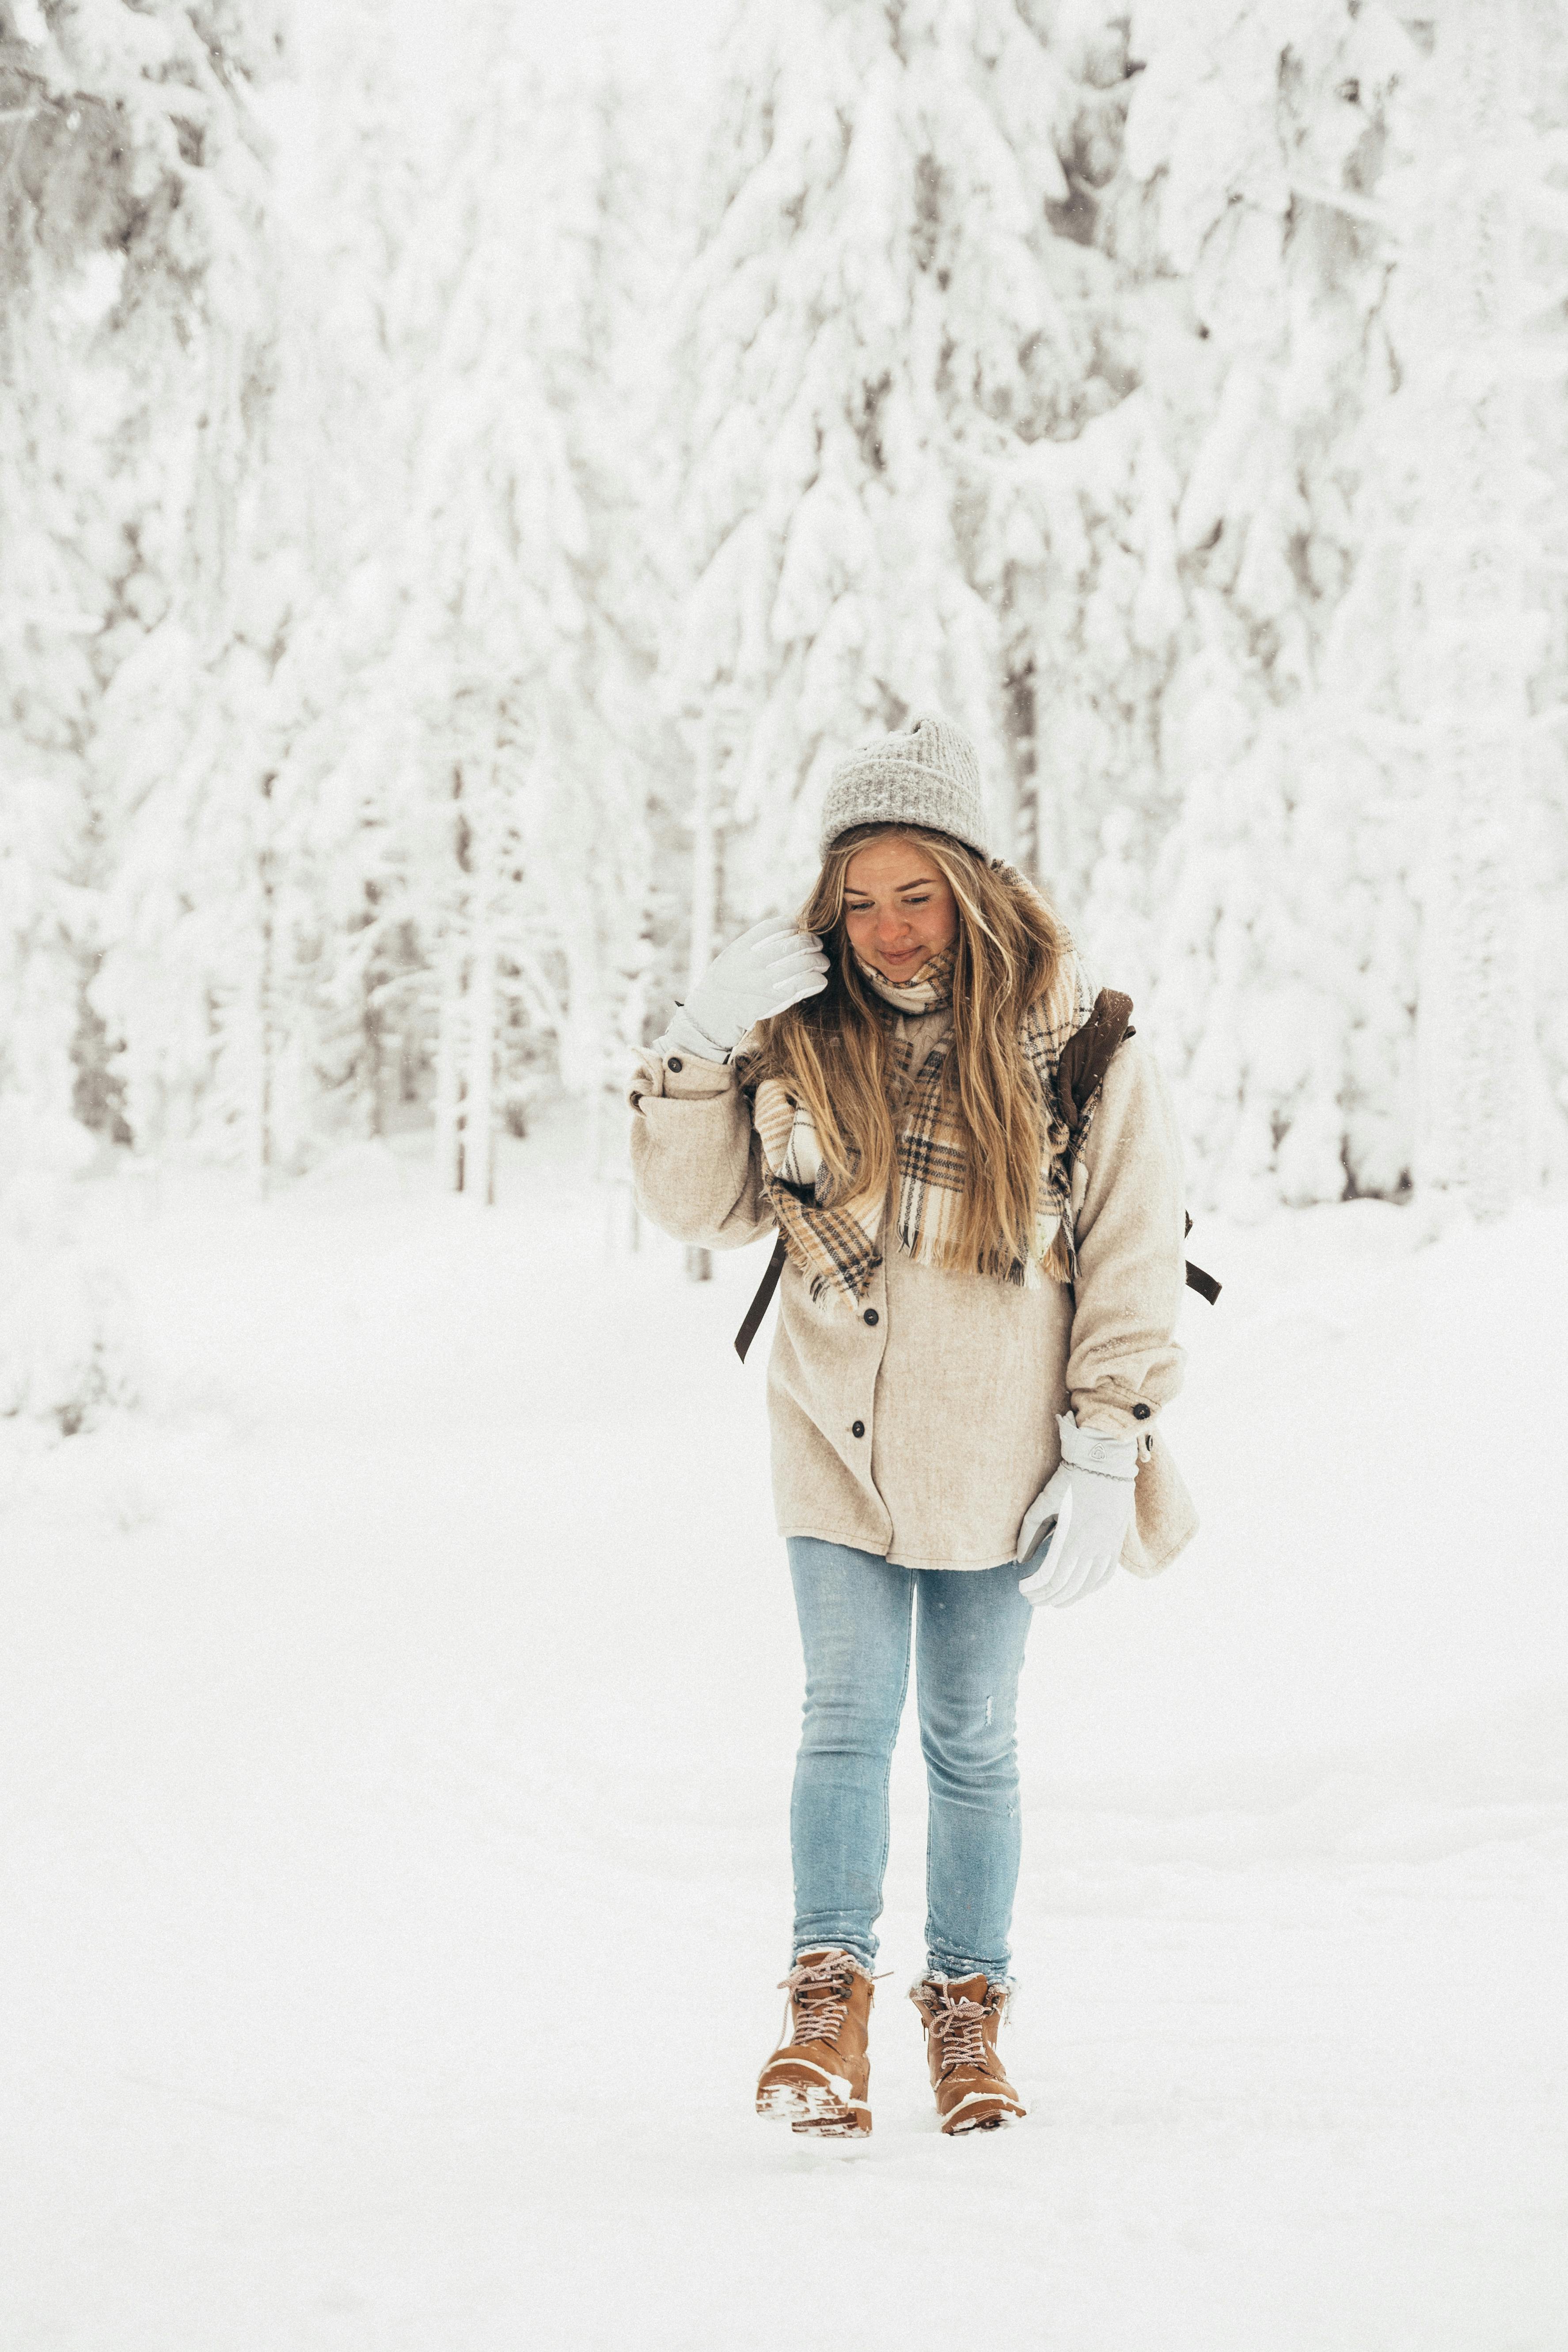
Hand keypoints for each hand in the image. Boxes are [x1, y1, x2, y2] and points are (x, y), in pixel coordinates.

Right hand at [668, 915, 828, 1058]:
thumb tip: (784, 933)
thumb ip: (752, 946)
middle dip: (811, 941)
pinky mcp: (772, 1000)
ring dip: (819, 961)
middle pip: (793, 943)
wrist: (710, 1018)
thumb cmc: (723, 987)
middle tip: (818, 945)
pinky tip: (820, 981)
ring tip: (823, 963)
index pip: (773, 927)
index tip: (798, 926)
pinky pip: (803, 985)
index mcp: (740, 948)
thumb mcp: (730, 959)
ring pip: (803, 963)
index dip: (791, 924)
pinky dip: (816, 980)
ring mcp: (762, 981)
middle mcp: (751, 961)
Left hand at [1016, 1416, 1137, 1608]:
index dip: (1037, 1589)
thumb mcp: (1044, 1501)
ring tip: (1053, 1600)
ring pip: (1089, 1585)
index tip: (1022, 1589)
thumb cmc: (1070, 1478)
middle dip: (1048, 1597)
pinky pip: (1106, 1574)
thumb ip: (1030, 1532)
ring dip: (1069, 1597)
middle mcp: (1094, 1547)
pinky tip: (1080, 1589)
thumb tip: (1020, 1560)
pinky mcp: (1117, 1541)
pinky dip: (1091, 1587)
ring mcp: (1109, 1546)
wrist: (1105, 1460)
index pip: (1053, 1578)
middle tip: (1032, 1598)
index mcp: (1074, 1538)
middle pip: (1069, 1586)